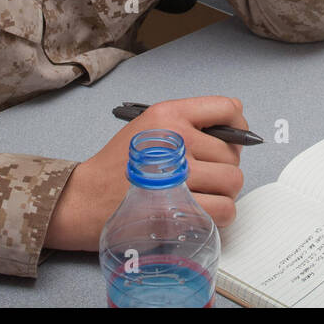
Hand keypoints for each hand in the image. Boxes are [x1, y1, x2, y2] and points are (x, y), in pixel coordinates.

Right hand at [45, 96, 246, 251]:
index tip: (232, 141)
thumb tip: (235, 130)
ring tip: (202, 195)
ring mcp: (177, 175)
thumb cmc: (117, 166)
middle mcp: (174, 139)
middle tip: (204, 177)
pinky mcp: (177, 208)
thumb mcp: (148, 127)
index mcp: (168, 115)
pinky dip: (219, 214)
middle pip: (232, 154)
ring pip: (232, 182)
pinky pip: (225, 209)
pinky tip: (201, 212)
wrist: (85, 199)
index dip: (238, 128)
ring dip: (223, 193)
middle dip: (224, 168)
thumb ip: (188, 123)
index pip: (228, 109)